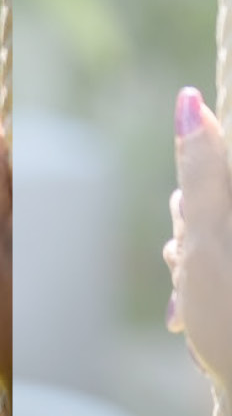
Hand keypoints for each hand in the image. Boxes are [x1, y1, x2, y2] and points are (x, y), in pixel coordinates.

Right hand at [164, 87, 231, 393]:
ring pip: (218, 233)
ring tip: (193, 303)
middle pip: (217, 200)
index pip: (216, 165)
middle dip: (191, 232)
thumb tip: (188, 101)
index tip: (190, 233)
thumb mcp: (207, 238)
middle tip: (191, 273)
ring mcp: (231, 252)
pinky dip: (207, 283)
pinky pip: (220, 261)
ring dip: (194, 262)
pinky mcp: (228, 275)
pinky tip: (196, 315)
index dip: (195, 196)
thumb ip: (200, 169)